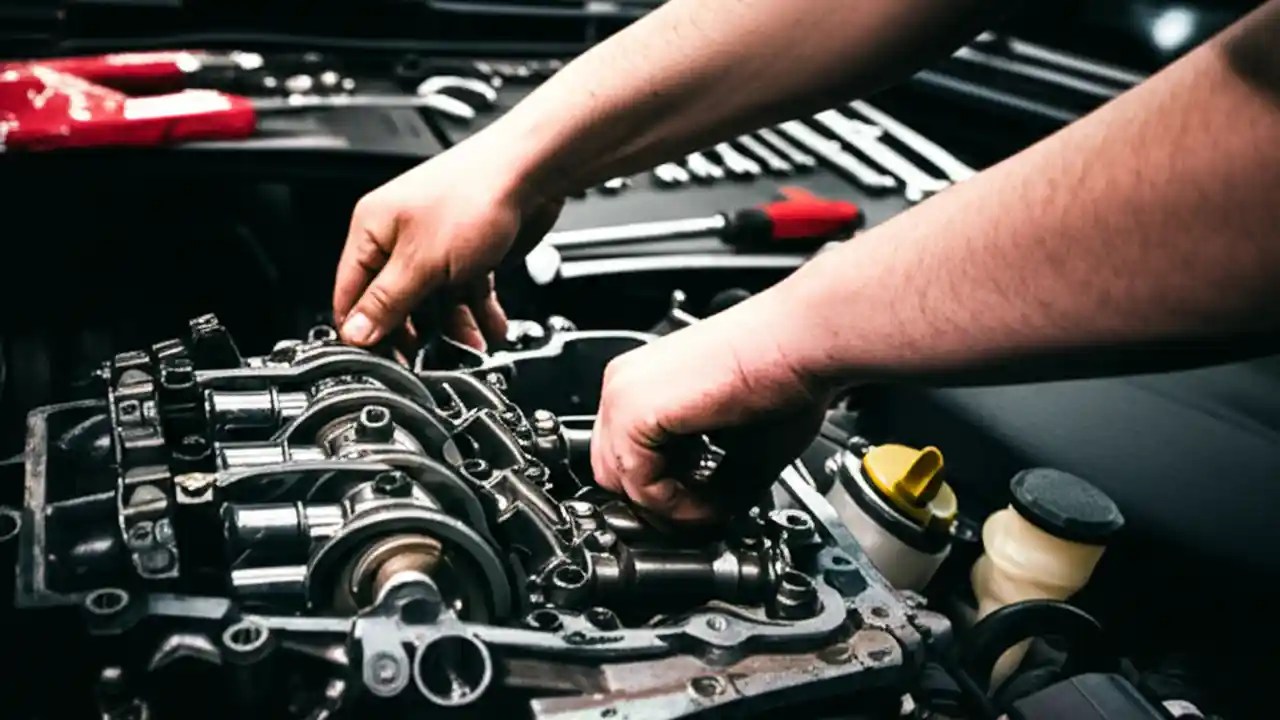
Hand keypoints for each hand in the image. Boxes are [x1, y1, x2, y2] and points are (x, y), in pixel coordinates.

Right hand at [333, 143, 562, 349]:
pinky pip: (466, 291)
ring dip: (454, 328)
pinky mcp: (470, 252)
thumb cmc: (474, 195)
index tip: (378, 359)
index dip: (362, 329)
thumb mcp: (422, 262)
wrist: (531, 172)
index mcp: (373, 229)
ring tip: (470, 346)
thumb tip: (355, 333)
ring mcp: (437, 245)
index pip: (351, 292)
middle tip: (424, 359)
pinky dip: (479, 312)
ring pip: (435, 301)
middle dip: (413, 333)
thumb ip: (388, 301)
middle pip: (395, 301)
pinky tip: (491, 330)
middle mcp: (401, 236)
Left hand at [591, 290, 833, 522]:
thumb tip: (708, 519)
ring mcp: (624, 394)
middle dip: (659, 504)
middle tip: (703, 515)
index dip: (664, 494)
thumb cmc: (785, 374)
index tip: (704, 509)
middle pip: (614, 471)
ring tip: (714, 505)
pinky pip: (637, 483)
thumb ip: (712, 483)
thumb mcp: (740, 445)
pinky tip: (711, 498)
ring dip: (668, 508)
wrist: (799, 344)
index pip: (627, 457)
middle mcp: (626, 384)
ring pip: (619, 481)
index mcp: (646, 384)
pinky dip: (674, 504)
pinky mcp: (633, 409)